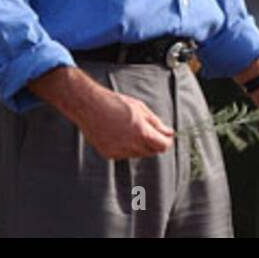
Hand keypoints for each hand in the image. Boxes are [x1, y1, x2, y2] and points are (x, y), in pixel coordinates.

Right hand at [56, 71, 173, 159]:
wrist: (89, 106)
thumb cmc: (116, 103)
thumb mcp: (140, 108)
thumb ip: (156, 123)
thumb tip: (169, 133)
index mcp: (141, 132)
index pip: (162, 146)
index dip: (166, 141)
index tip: (166, 136)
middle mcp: (130, 144)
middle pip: (151, 151)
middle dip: (154, 143)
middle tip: (151, 131)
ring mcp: (119, 151)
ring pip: (138, 154)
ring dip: (140, 145)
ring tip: (131, 129)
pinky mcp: (109, 154)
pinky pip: (125, 154)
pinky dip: (127, 147)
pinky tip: (120, 134)